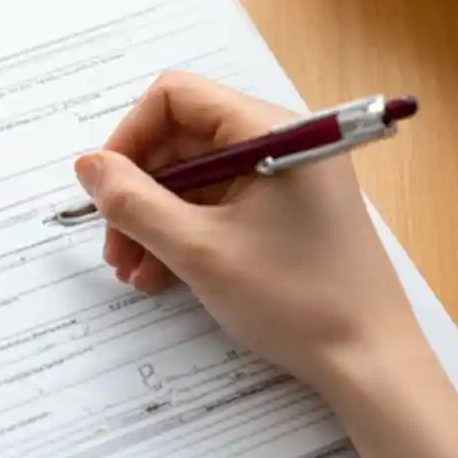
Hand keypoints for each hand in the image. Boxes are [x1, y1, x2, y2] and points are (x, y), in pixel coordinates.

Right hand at [85, 72, 457, 457]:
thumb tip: (88, 167)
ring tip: (132, 271)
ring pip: (195, 178)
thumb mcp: (198, 250)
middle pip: (182, 139)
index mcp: (269, 129)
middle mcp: (279, 139)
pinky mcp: (286, 210)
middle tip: (113, 245)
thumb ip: (134, 203)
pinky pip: (219, 204)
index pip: (176, 97)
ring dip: (155, 219)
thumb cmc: (296, 299)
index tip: (104, 188)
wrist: (369, 360)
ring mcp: (284, 176)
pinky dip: (185, 233)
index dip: (130, 137)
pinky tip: (161, 275)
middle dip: (138, 190)